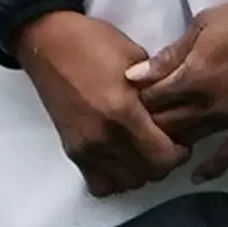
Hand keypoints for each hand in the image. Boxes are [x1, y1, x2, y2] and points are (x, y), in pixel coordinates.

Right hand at [17, 11, 187, 197]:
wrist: (47, 41)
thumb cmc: (93, 43)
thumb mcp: (136, 58)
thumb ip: (157, 90)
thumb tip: (177, 113)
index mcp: (124, 112)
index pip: (165, 157)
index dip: (180, 150)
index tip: (180, 138)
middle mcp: (104, 137)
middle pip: (150, 174)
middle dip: (163, 161)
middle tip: (164, 143)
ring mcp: (86, 147)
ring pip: (127, 183)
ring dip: (140, 170)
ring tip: (142, 150)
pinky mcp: (72, 151)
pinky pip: (100, 184)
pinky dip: (114, 177)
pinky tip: (120, 158)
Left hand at [129, 0, 227, 174]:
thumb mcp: (201, 26)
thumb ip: (169, 55)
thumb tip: (134, 76)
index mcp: (192, 76)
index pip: (153, 99)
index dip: (139, 100)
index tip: (133, 100)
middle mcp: (208, 103)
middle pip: (167, 124)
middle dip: (150, 123)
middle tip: (141, 123)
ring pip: (192, 139)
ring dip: (173, 141)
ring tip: (160, 143)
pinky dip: (213, 167)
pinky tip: (197, 177)